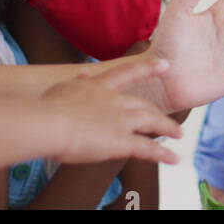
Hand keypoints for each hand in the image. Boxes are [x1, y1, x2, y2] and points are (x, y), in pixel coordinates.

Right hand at [42, 58, 182, 164]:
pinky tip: (173, 158)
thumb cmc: (44, 108)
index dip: (148, 68)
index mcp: (98, 87)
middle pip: (143, 104)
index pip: (127, 73)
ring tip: (179, 133)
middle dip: (157, 111)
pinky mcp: (122, 141)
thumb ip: (75, 84)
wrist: (46, 123)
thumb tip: (82, 74)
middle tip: (167, 117)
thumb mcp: (61, 89)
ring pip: (152, 121)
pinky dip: (163, 154)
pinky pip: (147, 148)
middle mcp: (114, 101)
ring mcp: (120, 120)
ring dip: (167, 127)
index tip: (165, 65)